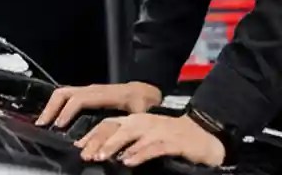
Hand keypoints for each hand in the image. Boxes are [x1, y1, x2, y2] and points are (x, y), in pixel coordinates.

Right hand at [35, 81, 161, 127]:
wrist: (148, 92)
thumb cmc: (145, 103)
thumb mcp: (141, 114)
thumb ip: (130, 124)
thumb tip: (117, 140)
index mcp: (106, 94)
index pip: (81, 99)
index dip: (68, 111)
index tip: (58, 125)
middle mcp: (95, 90)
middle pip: (66, 92)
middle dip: (52, 107)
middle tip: (42, 124)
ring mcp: (90, 91)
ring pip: (65, 93)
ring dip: (52, 107)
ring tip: (43, 122)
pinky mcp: (89, 95)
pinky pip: (69, 97)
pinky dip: (58, 106)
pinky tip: (54, 119)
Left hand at [75, 113, 224, 167]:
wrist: (202, 135)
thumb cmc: (171, 137)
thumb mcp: (145, 135)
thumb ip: (126, 140)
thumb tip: (103, 151)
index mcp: (135, 119)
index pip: (108, 124)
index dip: (93, 135)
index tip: (79, 146)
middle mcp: (144, 122)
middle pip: (115, 128)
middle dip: (99, 141)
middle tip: (86, 155)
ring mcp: (158, 130)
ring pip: (131, 136)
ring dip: (114, 146)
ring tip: (101, 157)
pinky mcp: (172, 141)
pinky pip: (152, 147)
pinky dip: (139, 154)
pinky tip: (129, 162)